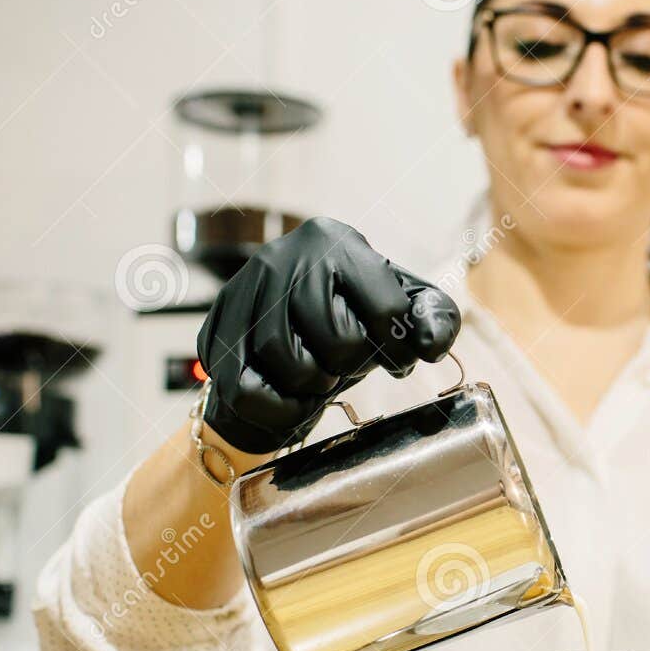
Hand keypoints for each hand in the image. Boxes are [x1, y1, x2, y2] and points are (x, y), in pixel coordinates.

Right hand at [196, 217, 459, 453]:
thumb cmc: (348, 317)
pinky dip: (281, 409)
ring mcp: (242, 294)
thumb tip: (427, 343)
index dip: (402, 349)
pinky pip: (249, 392)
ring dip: (316, 385)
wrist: (280, 333)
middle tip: (350, 364)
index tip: (399, 358)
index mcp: (334, 241)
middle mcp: (282, 258)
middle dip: (354, 364)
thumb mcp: (400, 304)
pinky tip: (292, 397)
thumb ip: (434, 317)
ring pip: (291, 364)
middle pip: (340, 340)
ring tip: (321, 376)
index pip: (387, 310)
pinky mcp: (215, 333)